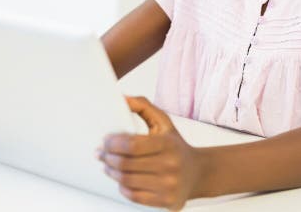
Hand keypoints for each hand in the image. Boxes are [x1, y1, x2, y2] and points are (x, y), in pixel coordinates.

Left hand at [97, 96, 204, 210]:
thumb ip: (143, 106)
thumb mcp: (164, 122)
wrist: (198, 172)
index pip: (132, 145)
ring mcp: (168, 185)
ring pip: (126, 180)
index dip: (112, 143)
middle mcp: (170, 165)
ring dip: (111, 172)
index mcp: (168, 144)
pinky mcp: (166, 201)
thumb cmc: (176, 146)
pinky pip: (133, 196)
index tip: (105, 141)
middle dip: (107, 158)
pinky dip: (122, 187)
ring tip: (107, 166)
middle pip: (125, 164)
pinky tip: (121, 179)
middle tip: (101, 153)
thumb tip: (122, 99)